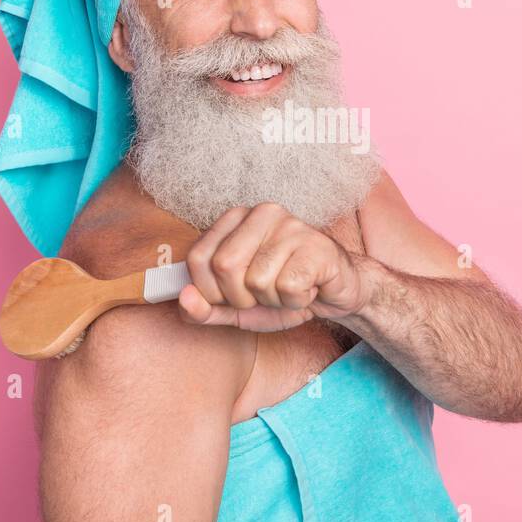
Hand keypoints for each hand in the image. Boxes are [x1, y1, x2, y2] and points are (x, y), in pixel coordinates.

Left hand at [177, 203, 371, 331]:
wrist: (337, 292)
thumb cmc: (284, 293)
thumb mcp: (237, 307)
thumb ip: (205, 308)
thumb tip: (184, 297)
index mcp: (236, 219)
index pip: (198, 259)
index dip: (212, 292)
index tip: (237, 295)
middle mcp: (262, 213)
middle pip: (225, 268)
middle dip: (243, 297)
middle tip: (266, 293)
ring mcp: (292, 226)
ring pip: (257, 281)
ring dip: (274, 301)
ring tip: (290, 289)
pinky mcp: (317, 245)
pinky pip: (288, 288)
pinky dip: (297, 302)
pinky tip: (309, 289)